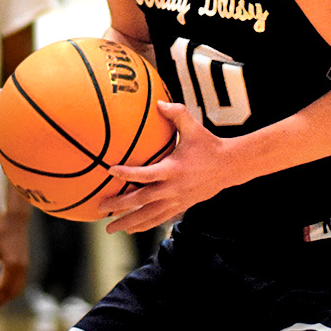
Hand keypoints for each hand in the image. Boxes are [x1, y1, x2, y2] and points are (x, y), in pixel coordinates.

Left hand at [0, 211, 29, 309]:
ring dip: (7, 297)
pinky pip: (20, 282)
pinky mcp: (25, 263)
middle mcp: (22, 267)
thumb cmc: (2, 233)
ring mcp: (25, 266)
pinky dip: (12, 290)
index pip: (4, 289)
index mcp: (13, 265)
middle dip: (1, 301)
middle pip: (13, 292)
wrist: (17, 221)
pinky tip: (2, 290)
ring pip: (19, 288)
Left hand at [100, 103, 230, 233]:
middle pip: (142, 200)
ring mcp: (177, 200)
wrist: (229, 166)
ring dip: (129, 222)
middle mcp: (173, 188)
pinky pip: (159, 219)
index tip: (110, 170)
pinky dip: (144, 225)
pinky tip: (132, 228)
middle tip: (101, 208)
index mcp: (173, 168)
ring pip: (149, 215)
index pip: (146, 174)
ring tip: (111, 228)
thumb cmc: (209, 145)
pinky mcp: (181, 207)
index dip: (128, 173)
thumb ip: (177, 114)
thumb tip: (158, 102)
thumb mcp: (194, 128)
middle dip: (120, 206)